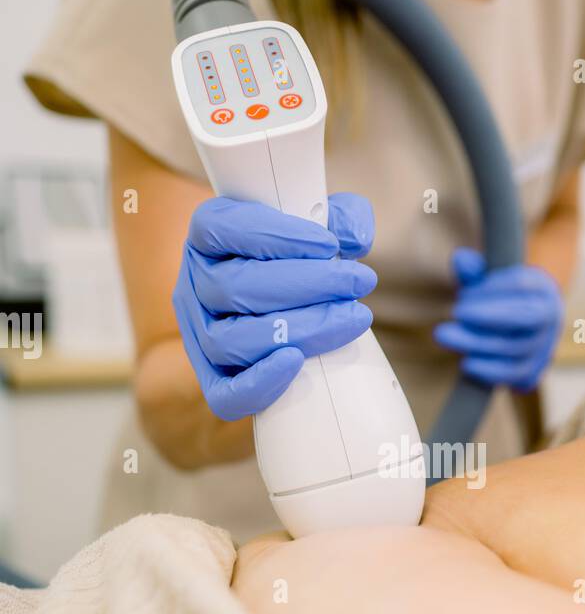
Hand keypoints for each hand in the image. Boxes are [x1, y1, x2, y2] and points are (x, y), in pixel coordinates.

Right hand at [173, 193, 375, 419]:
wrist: (284, 306)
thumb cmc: (301, 258)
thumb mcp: (320, 226)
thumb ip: (342, 219)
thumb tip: (356, 239)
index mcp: (209, 235)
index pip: (223, 229)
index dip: (275, 237)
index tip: (330, 244)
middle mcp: (196, 282)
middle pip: (235, 287)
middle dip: (307, 285)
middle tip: (359, 281)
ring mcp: (200, 333)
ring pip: (231, 340)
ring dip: (298, 330)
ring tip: (350, 319)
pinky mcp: (215, 378)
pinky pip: (224, 394)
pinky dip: (259, 383)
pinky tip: (296, 363)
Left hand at [434, 248, 564, 390]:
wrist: (524, 328)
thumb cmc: (501, 298)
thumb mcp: (490, 279)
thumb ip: (474, 269)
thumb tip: (459, 259)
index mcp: (542, 288)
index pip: (519, 285)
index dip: (489, 290)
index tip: (462, 294)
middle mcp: (550, 317)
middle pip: (520, 318)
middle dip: (484, 316)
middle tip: (454, 313)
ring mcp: (544, 345)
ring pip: (514, 348)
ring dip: (477, 343)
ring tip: (446, 335)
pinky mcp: (534, 370)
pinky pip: (515, 374)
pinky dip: (489, 371)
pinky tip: (465, 363)